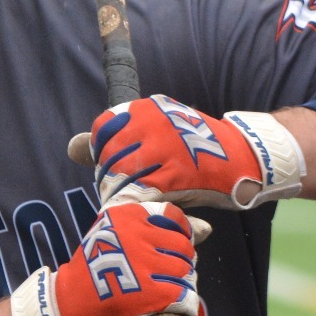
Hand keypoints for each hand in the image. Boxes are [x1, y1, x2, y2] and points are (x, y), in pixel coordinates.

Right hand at [8, 201, 209, 315]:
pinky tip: (172, 304)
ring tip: (166, 288)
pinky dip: (184, 302)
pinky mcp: (150, 293)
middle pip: (183, 246)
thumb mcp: (114, 233)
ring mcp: (144, 264)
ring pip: (185, 270)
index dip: (179, 233)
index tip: (171, 246)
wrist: (72, 302)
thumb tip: (207, 229)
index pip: (173, 216)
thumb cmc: (96, 266)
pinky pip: (184, 294)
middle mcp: (136, 236)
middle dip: (181, 260)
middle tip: (167, 273)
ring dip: (182, 281)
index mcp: (127, 215)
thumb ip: (155, 226)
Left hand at [68, 94, 305, 210]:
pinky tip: (157, 208)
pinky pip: (143, 194)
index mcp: (144, 108)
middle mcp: (152, 121)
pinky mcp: (177, 171)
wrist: (245, 157)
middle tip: (139, 190)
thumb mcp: (152, 138)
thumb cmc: (194, 152)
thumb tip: (71, 148)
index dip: (108, 157)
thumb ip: (110, 144)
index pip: (103, 132)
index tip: (125, 168)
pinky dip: (144, 206)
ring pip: (122, 178)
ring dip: (130, 196)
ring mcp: (164, 145)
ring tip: (151, 199)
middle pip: (110, 159)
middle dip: (117, 180)